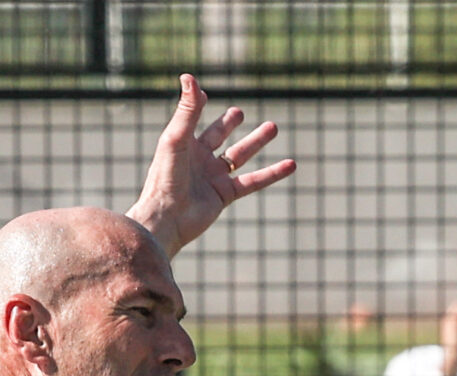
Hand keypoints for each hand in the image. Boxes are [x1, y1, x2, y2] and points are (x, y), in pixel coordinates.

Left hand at [127, 75, 295, 258]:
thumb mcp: (177, 138)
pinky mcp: (225, 195)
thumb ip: (187, 109)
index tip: (202, 94)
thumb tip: (189, 77)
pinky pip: (253, 182)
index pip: (192, 118)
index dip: (197, 105)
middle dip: (229, 124)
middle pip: (218, 136)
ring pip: (240, 155)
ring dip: (256, 142)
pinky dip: (272, 173)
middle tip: (239, 113)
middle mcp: (199, 159)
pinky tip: (290, 165)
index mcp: (184, 143)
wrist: (168, 217)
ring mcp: (213, 177)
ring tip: (273, 127)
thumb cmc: (165, 177)